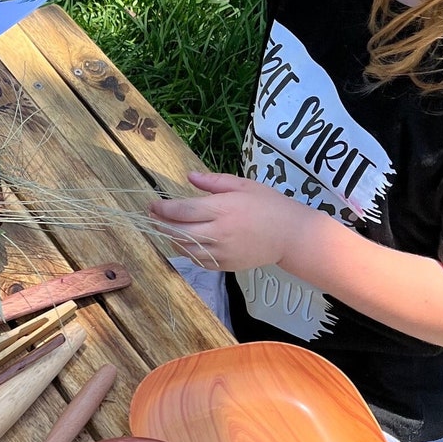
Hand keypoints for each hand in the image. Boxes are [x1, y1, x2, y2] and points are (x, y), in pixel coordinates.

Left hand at [149, 171, 310, 271]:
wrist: (291, 235)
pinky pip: (198, 260)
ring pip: (184, 249)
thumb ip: (214, 182)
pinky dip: (188, 252)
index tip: (152, 205)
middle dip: (161, 224)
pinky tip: (187, 242)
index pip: (182, 211)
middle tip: (153, 216)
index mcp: (222, 209)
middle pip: (178, 231)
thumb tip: (190, 176)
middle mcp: (218, 232)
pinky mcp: (225, 265)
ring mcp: (221, 252)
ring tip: (168, 228)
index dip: (162, 209)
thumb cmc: (269, 205)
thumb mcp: (243, 186)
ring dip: (172, 239)